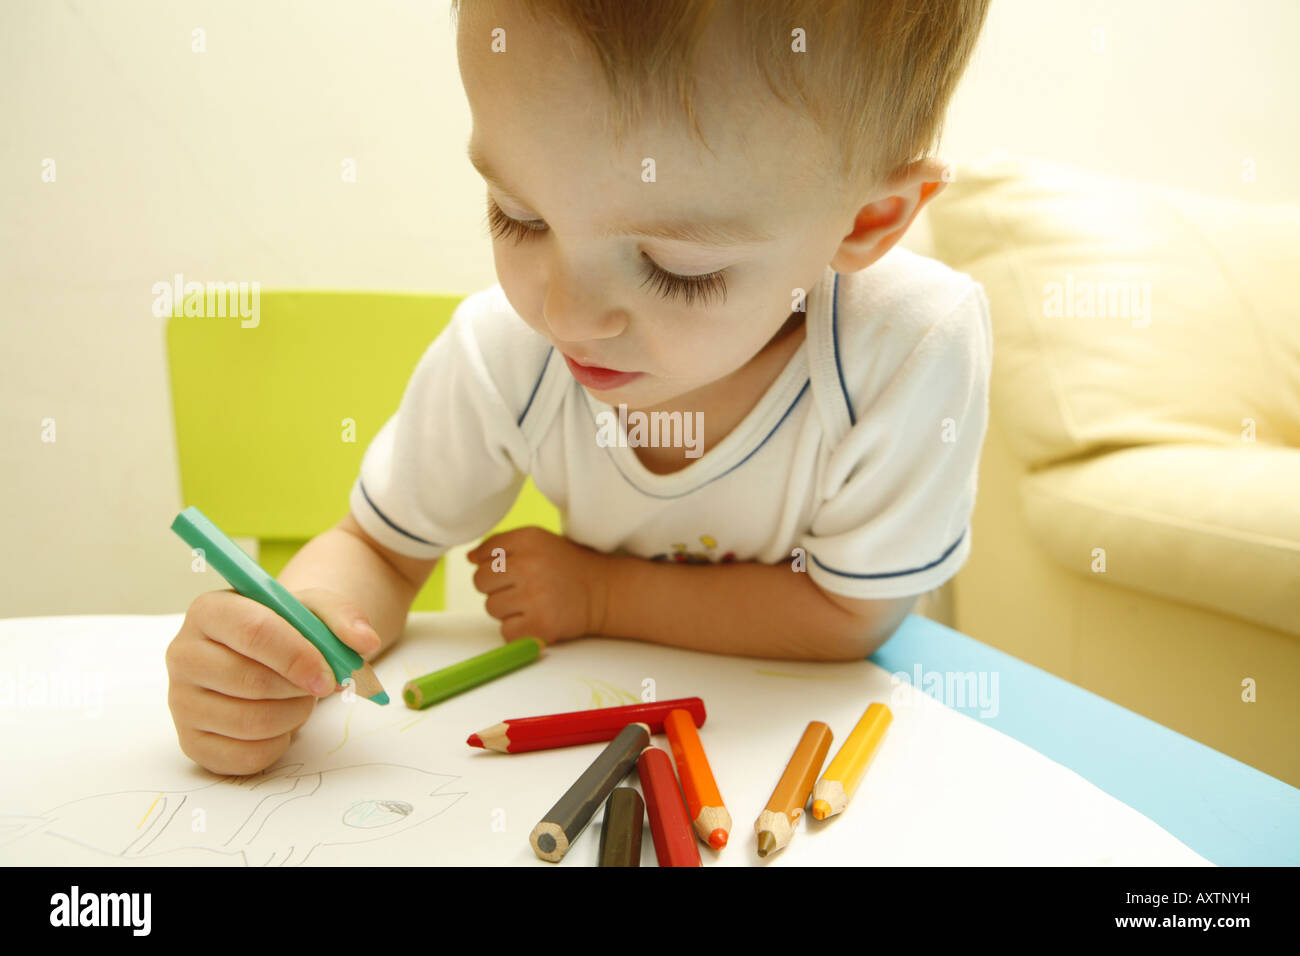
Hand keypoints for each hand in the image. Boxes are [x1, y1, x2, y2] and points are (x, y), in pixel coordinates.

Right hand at [165, 587, 381, 775]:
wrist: (264, 657)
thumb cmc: (285, 631)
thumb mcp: (314, 611)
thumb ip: (344, 617)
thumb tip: (366, 642)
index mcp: (209, 611)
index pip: (255, 631)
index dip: (298, 656)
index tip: (328, 675)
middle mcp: (183, 654)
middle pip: (250, 681)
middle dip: (299, 690)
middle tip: (318, 686)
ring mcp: (181, 701)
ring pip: (249, 722)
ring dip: (293, 716)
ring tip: (299, 700)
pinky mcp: (191, 742)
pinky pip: (245, 756)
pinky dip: (278, 744)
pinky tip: (280, 723)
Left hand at [466, 526, 609, 644]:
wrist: (605, 592)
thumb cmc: (566, 567)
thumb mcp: (539, 542)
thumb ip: (502, 545)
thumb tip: (469, 558)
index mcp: (529, 538)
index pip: (483, 553)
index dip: (494, 565)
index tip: (515, 569)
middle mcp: (530, 564)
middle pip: (480, 581)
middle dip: (496, 587)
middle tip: (523, 588)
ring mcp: (535, 596)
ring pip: (491, 607)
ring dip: (507, 610)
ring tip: (533, 602)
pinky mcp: (541, 624)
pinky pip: (505, 631)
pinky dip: (518, 630)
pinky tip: (537, 618)